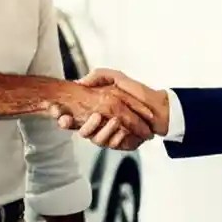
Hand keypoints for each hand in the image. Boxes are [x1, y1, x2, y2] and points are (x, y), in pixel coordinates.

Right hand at [53, 69, 168, 141]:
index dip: (64, 120)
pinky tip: (125, 129)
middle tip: (95, 116)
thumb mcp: (115, 77)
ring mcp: (111, 136)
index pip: (73, 119)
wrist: (159, 107)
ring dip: (105, 131)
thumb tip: (79, 83)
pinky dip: (120, 138)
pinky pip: (116, 145)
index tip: (62, 117)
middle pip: (85, 132)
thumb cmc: (137, 92)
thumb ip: (98, 76)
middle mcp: (100, 126)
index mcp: (95, 111)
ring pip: (99, 140)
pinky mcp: (123, 144)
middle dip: (87, 126)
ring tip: (115, 120)